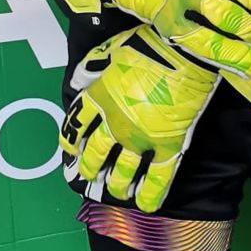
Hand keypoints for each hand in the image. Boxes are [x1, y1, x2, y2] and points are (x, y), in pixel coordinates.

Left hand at [60, 24, 220, 211]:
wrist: (181, 51)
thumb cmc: (146, 45)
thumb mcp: (109, 50)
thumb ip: (91, 67)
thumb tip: (78, 82)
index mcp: (99, 98)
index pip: (76, 126)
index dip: (70, 141)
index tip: (70, 151)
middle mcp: (114, 124)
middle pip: (95, 153)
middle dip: (89, 168)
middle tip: (89, 177)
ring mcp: (140, 138)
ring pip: (122, 170)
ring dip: (116, 184)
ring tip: (115, 192)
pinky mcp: (167, 146)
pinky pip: (157, 177)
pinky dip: (151, 194)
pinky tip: (146, 206)